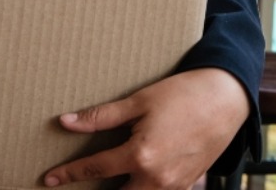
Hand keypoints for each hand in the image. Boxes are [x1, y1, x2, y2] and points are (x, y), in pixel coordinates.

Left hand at [43, 68, 248, 189]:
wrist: (227, 100)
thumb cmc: (183, 94)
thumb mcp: (139, 101)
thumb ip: (101, 116)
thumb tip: (65, 122)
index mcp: (140, 156)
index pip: (95, 170)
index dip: (68, 174)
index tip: (49, 179)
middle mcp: (155, 178)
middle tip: (75, 186)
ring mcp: (173, 186)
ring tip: (107, 183)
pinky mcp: (186, 186)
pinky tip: (137, 180)